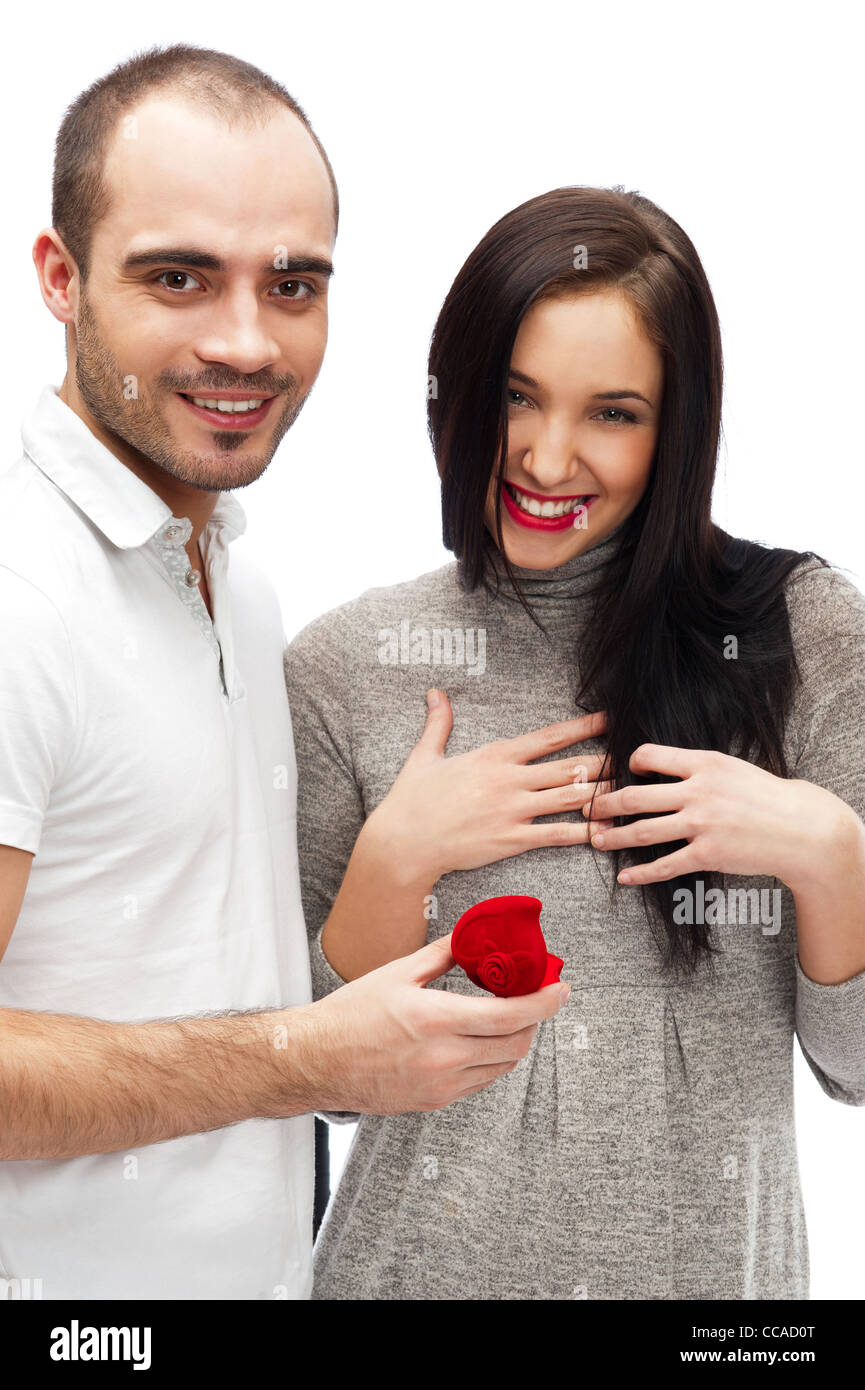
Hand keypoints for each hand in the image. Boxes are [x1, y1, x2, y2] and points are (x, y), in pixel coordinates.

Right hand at [307, 931, 569, 1113]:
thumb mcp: (398, 972)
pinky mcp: (433, 1101)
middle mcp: (444, 1057)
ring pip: (502, 1067)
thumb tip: (472, 937)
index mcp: (436, 1019)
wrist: (315, 1061)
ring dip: (514, 1041)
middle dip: (534, 1020)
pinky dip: (490, 1060)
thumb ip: (443, 955)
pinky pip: (478, 1082)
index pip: (511, 1015)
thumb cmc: (350, 1014)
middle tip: (537, 999)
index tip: (561, 990)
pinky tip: (479, 1040)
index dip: (545, 1003)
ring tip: (508, 1017)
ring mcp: (440, 1085)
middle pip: (516, 1044)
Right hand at [364, 693, 613, 881]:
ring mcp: (513, 811)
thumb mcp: (425, 755)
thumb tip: (435, 693)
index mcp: (495, 756)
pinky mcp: (512, 840)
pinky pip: (556, 835)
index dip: (583, 726)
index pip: (548, 737)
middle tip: (634, 755)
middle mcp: (510, 780)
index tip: (609, 717)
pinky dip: (583, 833)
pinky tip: (604, 831)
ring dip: (601, 794)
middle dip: (605, 760)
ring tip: (629, 791)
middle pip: (569, 767)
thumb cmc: (412, 800)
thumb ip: (439, 724)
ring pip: (570, 799)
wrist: (404, 841)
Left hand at [583, 743, 847, 888]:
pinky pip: (665, 865)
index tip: (620, 772)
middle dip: (604, 803)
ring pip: (642, 831)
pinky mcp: (708, 854)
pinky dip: (640, 873)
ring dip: (613, 837)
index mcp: (703, 763)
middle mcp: (698, 791)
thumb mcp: (731, 767)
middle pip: (635, 796)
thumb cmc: (765, 795)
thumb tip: (662, 767)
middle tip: (586, 808)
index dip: (628, 763)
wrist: (800, 828)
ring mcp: (701, 824)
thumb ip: (697, 767)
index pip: (649, 755)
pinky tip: (625, 877)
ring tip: (596, 839)